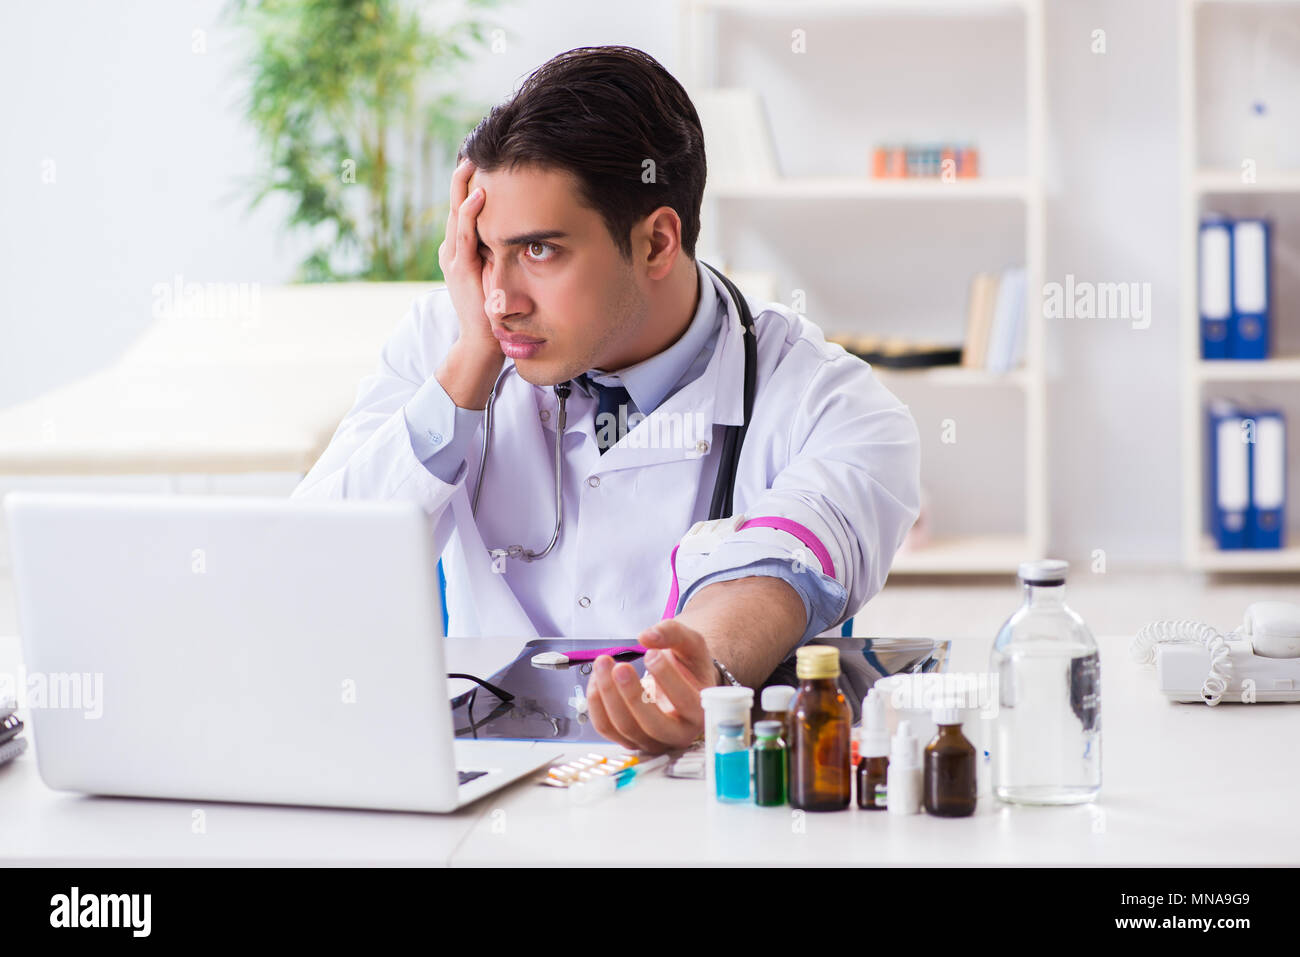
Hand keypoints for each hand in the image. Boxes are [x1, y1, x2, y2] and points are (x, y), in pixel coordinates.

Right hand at [436, 158, 502, 408]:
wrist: (486, 342)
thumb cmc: (499, 310)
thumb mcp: (504, 270)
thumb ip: (508, 248)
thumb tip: (532, 226)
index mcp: (463, 247)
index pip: (465, 204)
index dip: (473, 180)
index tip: (488, 155)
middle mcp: (454, 248)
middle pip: (457, 200)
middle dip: (466, 173)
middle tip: (478, 145)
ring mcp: (454, 258)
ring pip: (456, 211)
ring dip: (464, 184)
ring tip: (473, 158)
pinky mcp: (462, 269)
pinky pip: (464, 234)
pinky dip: (471, 212)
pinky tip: (481, 193)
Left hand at [587, 620, 719, 753]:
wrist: (678, 680)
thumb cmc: (688, 665)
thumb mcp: (690, 643)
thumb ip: (673, 633)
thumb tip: (646, 636)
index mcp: (699, 712)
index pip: (686, 702)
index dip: (667, 678)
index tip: (652, 654)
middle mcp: (677, 734)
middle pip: (653, 725)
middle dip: (632, 695)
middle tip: (620, 667)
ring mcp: (651, 740)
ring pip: (625, 727)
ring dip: (608, 694)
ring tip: (603, 662)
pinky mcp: (627, 738)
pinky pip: (606, 727)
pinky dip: (597, 702)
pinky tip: (597, 677)